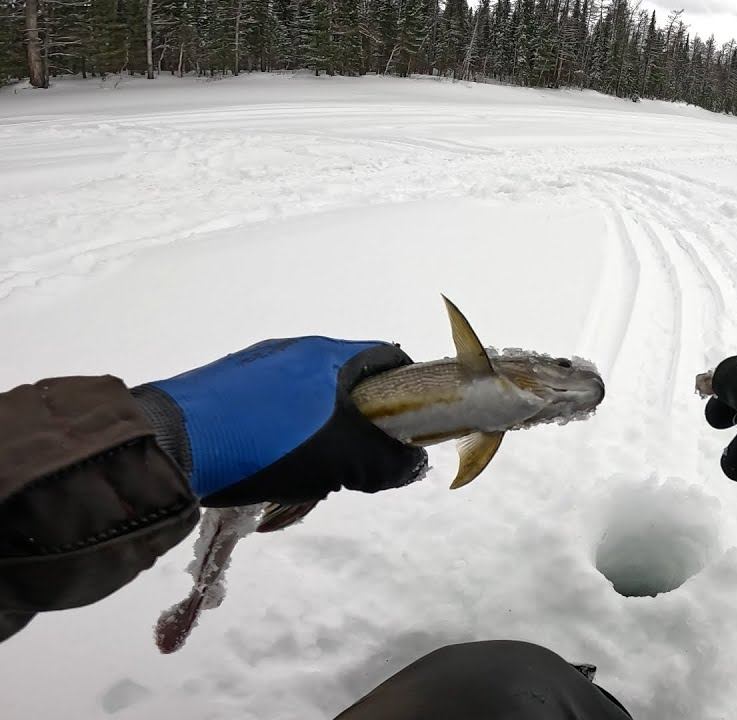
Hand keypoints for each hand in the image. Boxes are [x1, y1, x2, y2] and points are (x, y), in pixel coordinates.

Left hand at [132, 337, 426, 506]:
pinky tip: (267, 466)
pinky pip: (272, 409)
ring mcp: (254, 366)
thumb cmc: (269, 442)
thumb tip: (415, 463)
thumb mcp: (343, 459)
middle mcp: (293, 350)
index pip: (388, 359)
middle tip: (354, 465)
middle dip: (360, 426)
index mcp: (328, 354)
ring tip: (305, 475)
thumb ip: (388, 461)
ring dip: (320, 436)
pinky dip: (283, 436)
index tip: (411, 431)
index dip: (410, 392)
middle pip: (349, 384)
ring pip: (310, 400)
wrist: (167, 445)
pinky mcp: (223, 387)